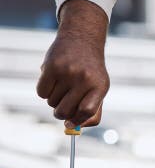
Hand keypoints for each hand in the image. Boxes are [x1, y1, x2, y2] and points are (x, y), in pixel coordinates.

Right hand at [36, 0, 109, 127]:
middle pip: (65, 112)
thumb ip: (90, 109)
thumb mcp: (98, 87)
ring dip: (54, 98)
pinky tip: (53, 79)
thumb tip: (71, 127)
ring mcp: (68, 72)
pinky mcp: (52, 67)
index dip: (78, 121)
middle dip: (61, 113)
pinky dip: (44, 91)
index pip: (88, 112)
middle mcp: (85, 79)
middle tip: (63, 104)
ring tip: (63, 84)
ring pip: (51, 103)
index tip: (71, 122)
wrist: (82, 39)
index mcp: (101, 86)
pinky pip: (41, 93)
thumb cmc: (90, 70)